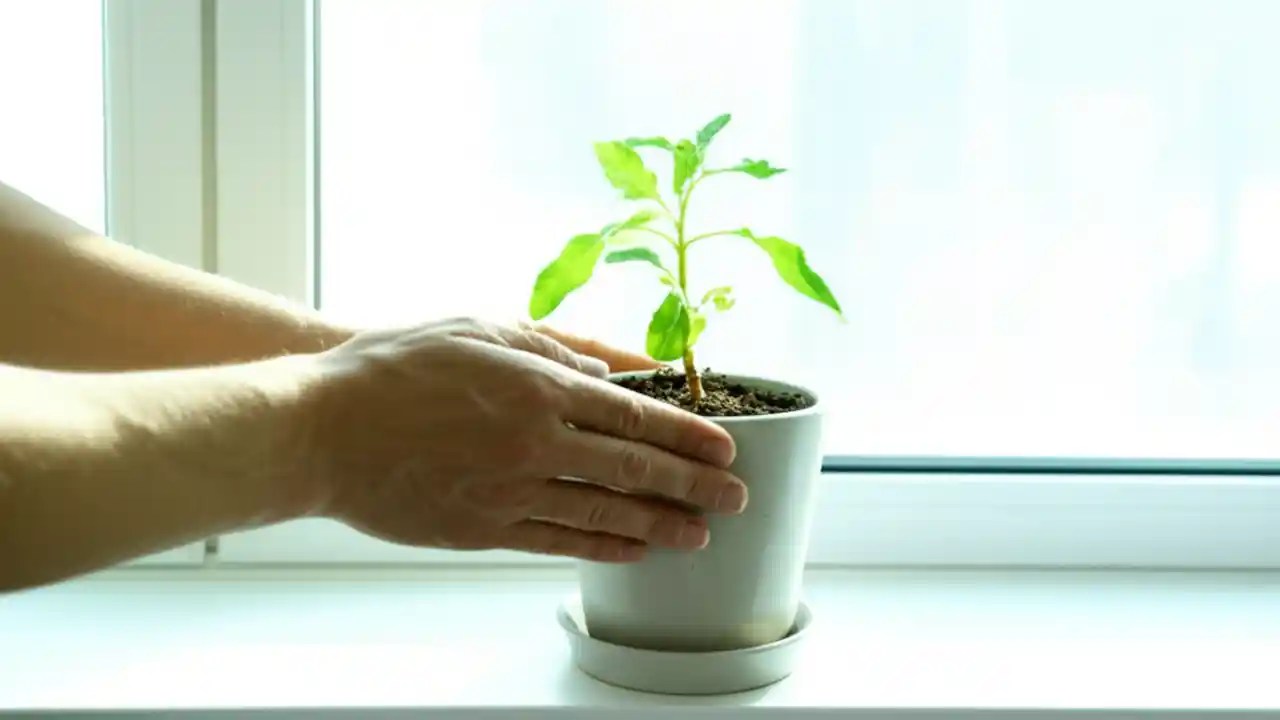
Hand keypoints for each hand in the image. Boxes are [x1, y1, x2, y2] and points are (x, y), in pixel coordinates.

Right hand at [292, 318, 745, 561]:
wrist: (319, 429)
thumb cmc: (393, 368)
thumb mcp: (479, 327)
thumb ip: (554, 346)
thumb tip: (613, 368)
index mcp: (537, 387)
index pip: (634, 416)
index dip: (687, 435)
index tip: (726, 448)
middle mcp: (533, 443)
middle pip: (634, 470)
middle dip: (694, 485)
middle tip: (736, 498)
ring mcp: (509, 493)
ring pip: (604, 514)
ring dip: (660, 525)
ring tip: (699, 533)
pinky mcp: (482, 530)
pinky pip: (557, 542)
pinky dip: (602, 547)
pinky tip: (633, 549)